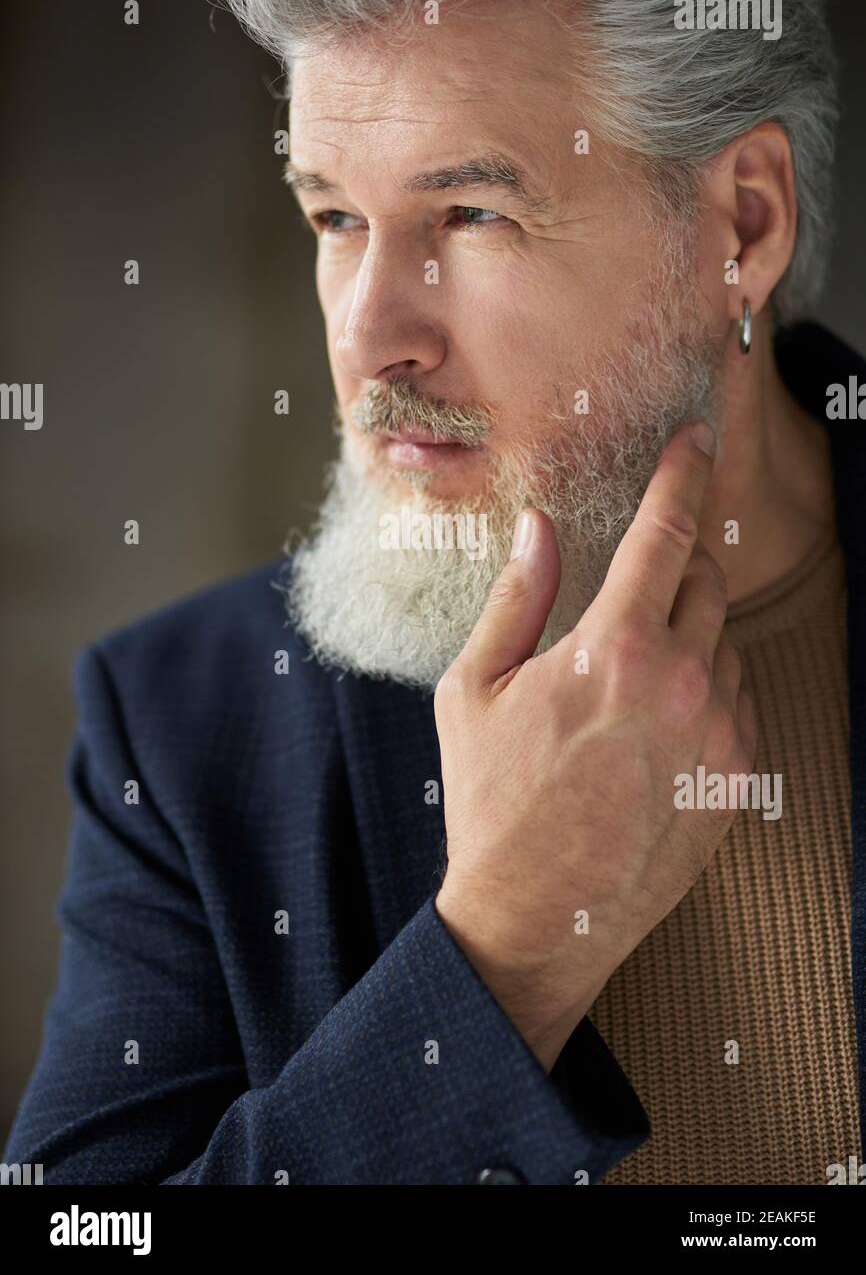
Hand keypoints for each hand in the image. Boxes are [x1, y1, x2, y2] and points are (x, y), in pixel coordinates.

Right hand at [433, 421, 756, 1070]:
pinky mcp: (737, 780)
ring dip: (691, 636)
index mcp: (616, 647)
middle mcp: (683, 682)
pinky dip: (708, 693)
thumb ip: (516, 597)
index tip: (695, 441)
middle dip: (678, 567)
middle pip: (708, 580)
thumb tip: (540, 527)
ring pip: (727, 643)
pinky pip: (739, 702)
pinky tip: (655, 728)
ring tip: (629, 685)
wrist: (538, 917)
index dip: (682, 475)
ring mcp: (719, 734)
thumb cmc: (493, 803)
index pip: (667, 533)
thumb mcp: (475, 690)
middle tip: (634, 592)